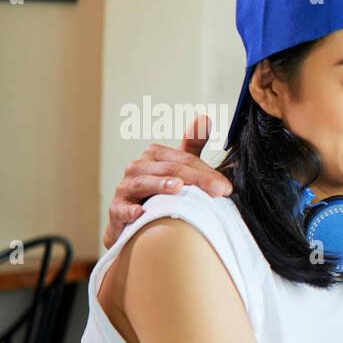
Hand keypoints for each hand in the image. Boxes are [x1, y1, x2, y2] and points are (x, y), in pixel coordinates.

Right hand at [103, 114, 232, 248]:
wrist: (137, 225)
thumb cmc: (161, 194)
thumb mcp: (179, 169)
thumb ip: (192, 145)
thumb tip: (204, 118)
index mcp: (154, 156)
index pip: (184, 159)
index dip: (206, 172)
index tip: (226, 187)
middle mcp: (137, 168)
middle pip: (169, 170)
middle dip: (195, 179)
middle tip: (218, 191)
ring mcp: (124, 189)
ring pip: (143, 183)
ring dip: (160, 185)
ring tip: (178, 187)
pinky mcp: (116, 210)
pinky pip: (121, 209)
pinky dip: (129, 210)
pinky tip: (140, 212)